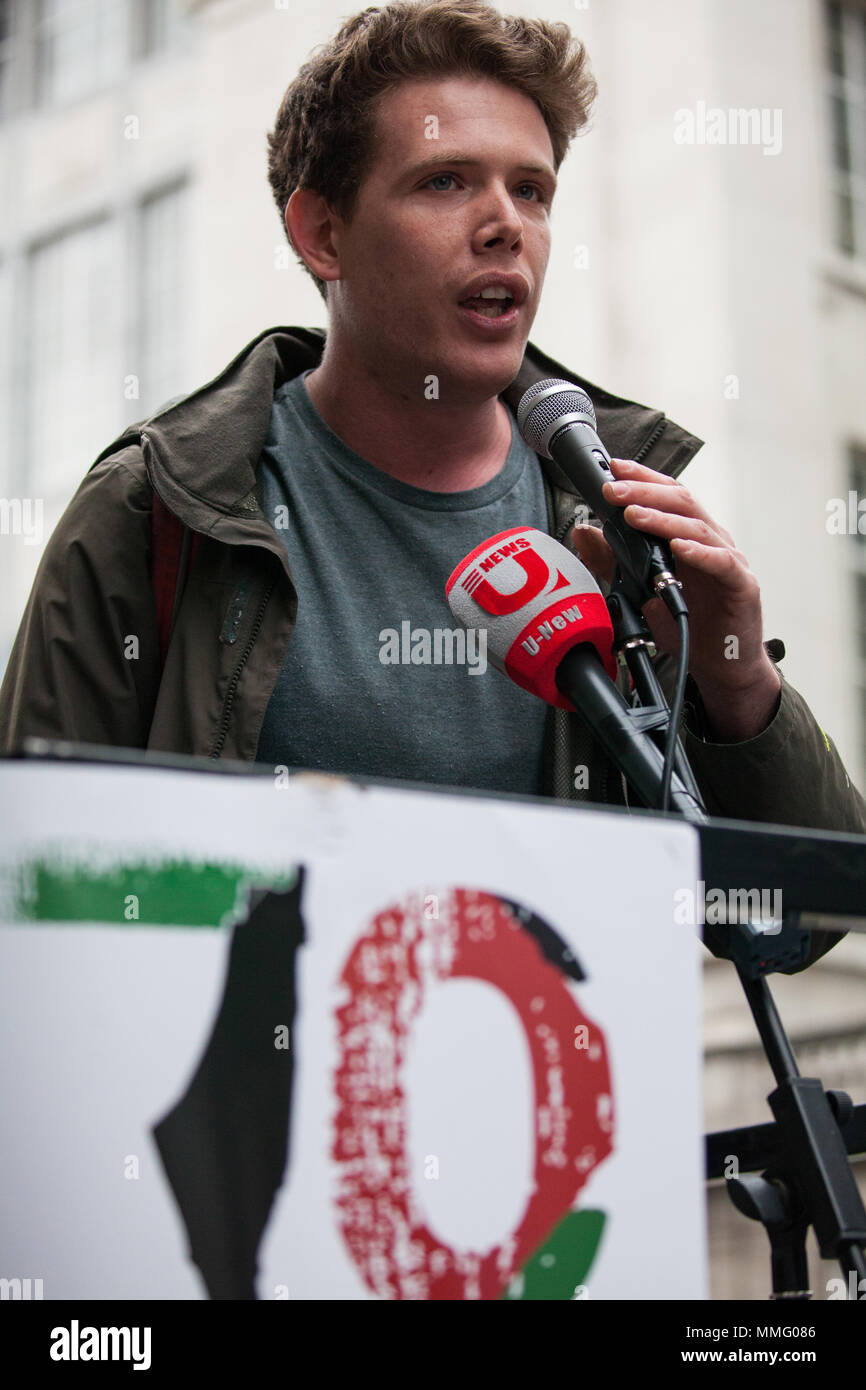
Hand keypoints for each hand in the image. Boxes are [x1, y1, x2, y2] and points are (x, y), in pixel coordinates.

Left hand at [570, 457, 780, 741]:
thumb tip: (583, 531)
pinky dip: (699, 553)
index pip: (668, 495)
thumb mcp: (640, 590)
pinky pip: (722, 563)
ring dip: (662, 519)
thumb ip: (612, 562)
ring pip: (698, 527)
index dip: (642, 478)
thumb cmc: (688, 623)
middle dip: (644, 492)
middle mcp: (712, 541)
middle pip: (682, 501)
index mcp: (689, 536)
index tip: (612, 468)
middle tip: (612, 490)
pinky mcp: (742, 586)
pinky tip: (677, 548)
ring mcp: (730, 561)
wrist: (722, 667)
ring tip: (633, 515)